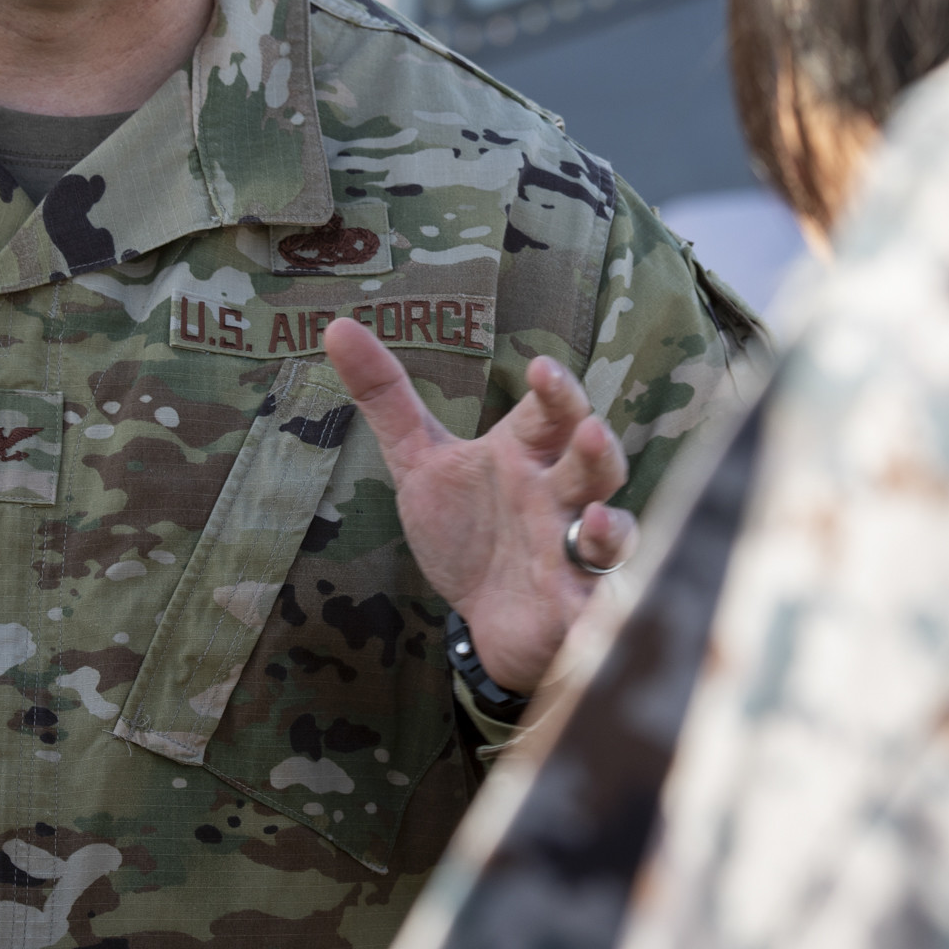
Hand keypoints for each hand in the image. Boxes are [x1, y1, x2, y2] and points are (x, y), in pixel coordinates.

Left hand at [322, 317, 634, 695]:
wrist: (485, 622)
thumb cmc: (466, 532)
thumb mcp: (420, 464)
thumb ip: (387, 398)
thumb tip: (336, 326)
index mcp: (526, 453)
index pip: (549, 411)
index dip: (553, 390)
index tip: (540, 368)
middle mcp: (559, 495)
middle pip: (593, 461)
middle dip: (595, 445)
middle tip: (586, 429)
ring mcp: (576, 550)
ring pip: (612, 529)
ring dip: (609, 526)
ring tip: (592, 517)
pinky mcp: (582, 605)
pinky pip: (603, 599)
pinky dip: (602, 602)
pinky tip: (589, 599)